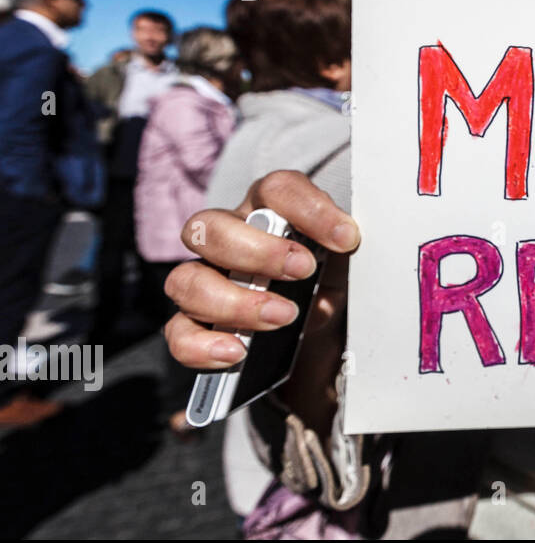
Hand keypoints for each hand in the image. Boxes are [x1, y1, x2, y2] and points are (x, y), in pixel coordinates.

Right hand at [163, 170, 359, 369]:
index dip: (310, 209)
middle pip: (211, 226)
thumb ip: (338, 273)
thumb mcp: (344, 273)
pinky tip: (237, 352)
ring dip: (233, 302)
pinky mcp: (194, 324)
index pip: (276, 191)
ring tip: (281, 317)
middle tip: (302, 271)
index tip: (346, 238)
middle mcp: (227, 240)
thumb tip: (320, 299)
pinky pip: (179, 333)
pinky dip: (203, 344)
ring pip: (185, 280)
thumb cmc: (325, 286)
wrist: (319, 336)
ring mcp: (205, 281)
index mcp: (268, 213)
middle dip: (257, 251)